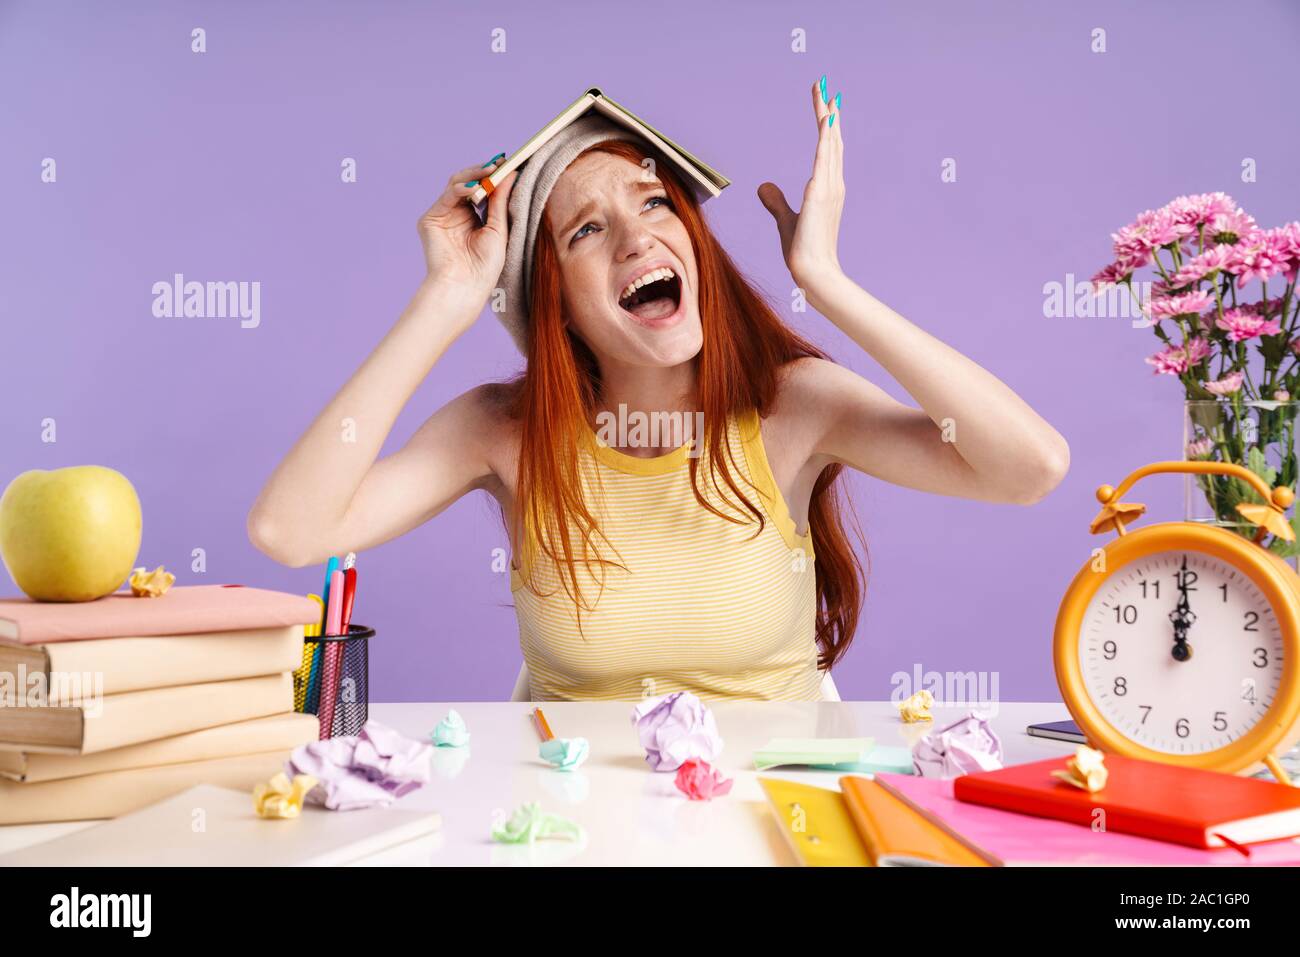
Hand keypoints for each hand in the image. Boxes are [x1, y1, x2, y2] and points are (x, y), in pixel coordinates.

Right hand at [417, 154, 517, 295]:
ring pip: (457, 184)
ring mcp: (442, 216)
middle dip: (484, 172)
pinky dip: (462, 188)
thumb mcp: (499, 229)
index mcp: (473, 220)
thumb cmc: (485, 267)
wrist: (465, 286)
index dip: (494, 177)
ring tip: (491, 172)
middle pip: (469, 183)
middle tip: (500, 163)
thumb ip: (501, 201)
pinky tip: (475, 188)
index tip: (510, 164)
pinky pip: (447, 196)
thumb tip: (511, 174)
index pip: (483, 190)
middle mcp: (456, 216)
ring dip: (475, 176)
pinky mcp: (430, 220)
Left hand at [758, 76, 844, 292]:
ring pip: (830, 144)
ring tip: (825, 92)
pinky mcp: (820, 194)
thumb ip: (775, 201)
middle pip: (832, 140)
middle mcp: (833, 183)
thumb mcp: (785, 219)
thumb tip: (763, 185)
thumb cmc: (802, 251)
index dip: (827, 126)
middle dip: (828, 112)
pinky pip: (824, 159)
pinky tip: (827, 119)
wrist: (813, 272)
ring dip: (827, 116)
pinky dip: (827, 137)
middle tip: (825, 85)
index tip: (827, 105)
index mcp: (827, 188)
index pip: (827, 150)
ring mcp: (829, 187)